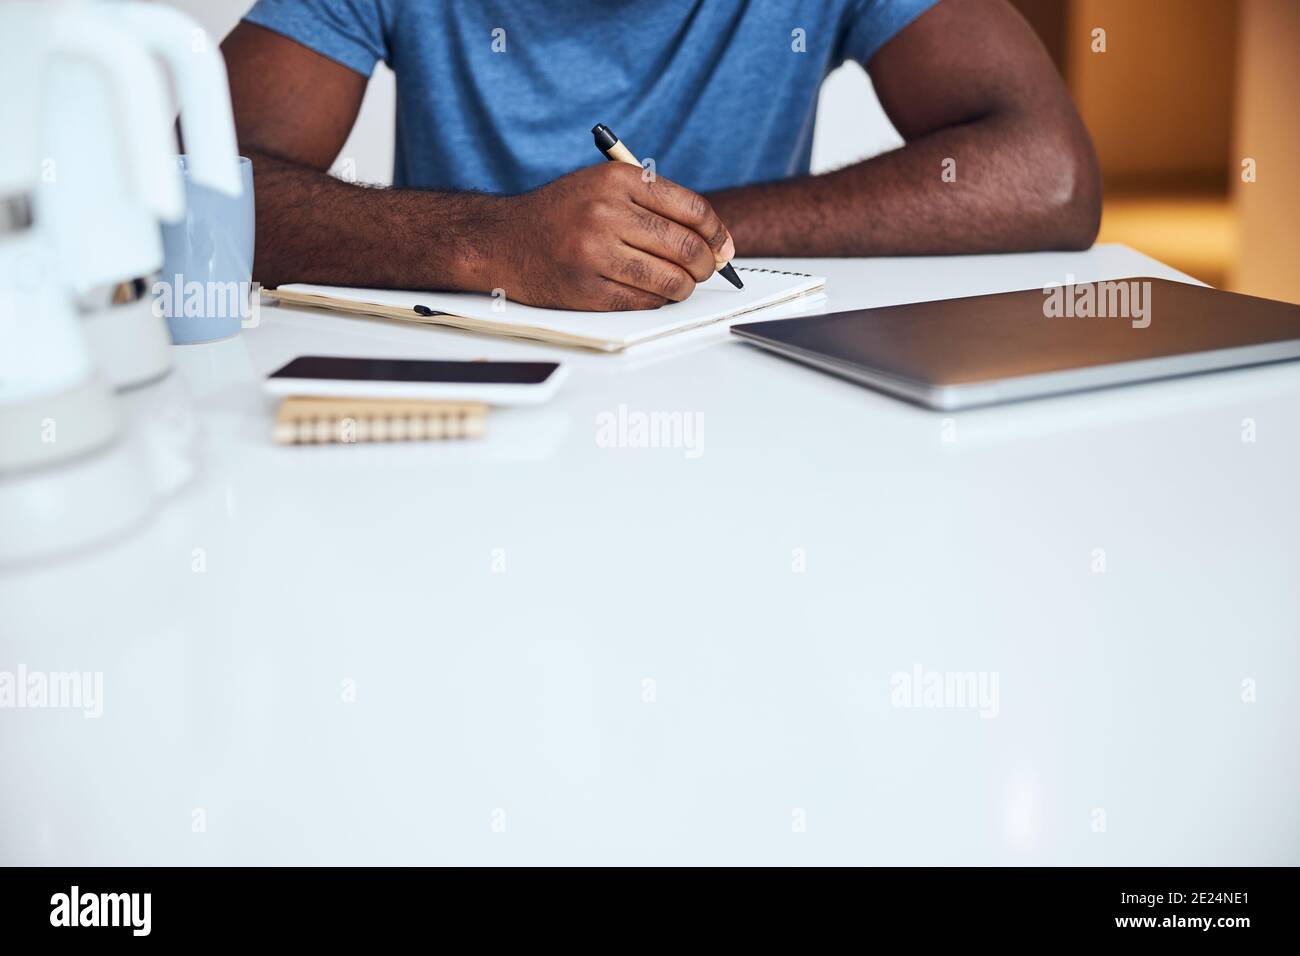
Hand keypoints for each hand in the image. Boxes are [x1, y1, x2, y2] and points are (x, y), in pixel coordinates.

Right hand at [490, 163, 735, 310]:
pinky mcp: (587, 290)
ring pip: (670, 280)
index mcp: (618, 180)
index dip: (717, 233)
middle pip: (686, 247)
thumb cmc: (563, 213)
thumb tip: (717, 241)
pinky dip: (657, 301)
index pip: (693, 210)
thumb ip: (655, 204)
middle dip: (705, 266)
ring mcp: (595, 253)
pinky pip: (644, 301)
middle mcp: (606, 213)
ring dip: (684, 288)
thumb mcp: (604, 186)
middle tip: (704, 271)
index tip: (722, 247)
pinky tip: (651, 292)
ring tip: (679, 284)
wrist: (504, 240)